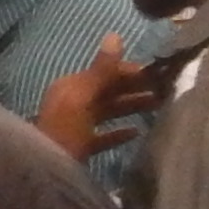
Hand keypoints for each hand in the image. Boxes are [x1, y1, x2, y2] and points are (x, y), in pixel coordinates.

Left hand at [36, 36, 162, 164]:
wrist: (42, 173)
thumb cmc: (63, 131)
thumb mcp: (82, 98)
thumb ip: (100, 69)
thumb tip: (114, 35)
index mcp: (69, 88)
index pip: (104, 73)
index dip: (129, 72)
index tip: (157, 74)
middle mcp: (70, 103)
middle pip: (107, 92)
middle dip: (134, 89)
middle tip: (166, 89)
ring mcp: (73, 127)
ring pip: (107, 112)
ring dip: (131, 107)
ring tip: (160, 106)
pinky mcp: (78, 148)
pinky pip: (101, 137)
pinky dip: (117, 133)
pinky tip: (136, 132)